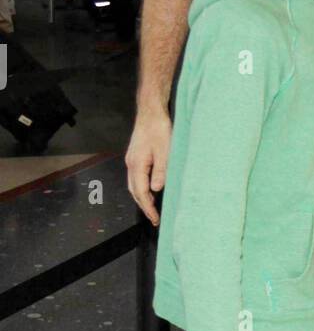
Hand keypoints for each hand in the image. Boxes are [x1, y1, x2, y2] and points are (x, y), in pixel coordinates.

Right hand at [126, 107, 172, 224]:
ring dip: (142, 197)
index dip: (148, 208)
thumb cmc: (158, 128)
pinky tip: (150, 190)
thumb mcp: (165, 151)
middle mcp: (131, 164)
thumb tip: (156, 189)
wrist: (151, 111)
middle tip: (154, 218)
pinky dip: (142, 187)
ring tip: (152, 208)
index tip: (155, 219)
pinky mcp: (135, 156)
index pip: (141, 193)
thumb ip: (161, 171)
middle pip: (135, 191)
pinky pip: (136, 177)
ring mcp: (132, 160)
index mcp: (137, 164)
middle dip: (144, 206)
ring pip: (134, 185)